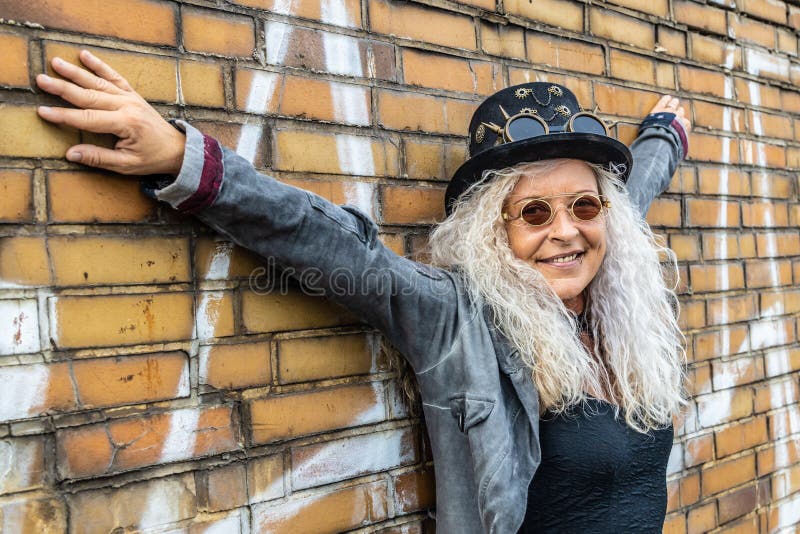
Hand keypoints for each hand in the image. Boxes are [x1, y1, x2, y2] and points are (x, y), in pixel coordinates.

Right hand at [36, 50, 185, 175]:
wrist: (178, 149)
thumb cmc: (153, 158)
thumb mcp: (127, 165)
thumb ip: (99, 158)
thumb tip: (70, 154)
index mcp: (125, 123)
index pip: (88, 118)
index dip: (63, 116)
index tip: (43, 112)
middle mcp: (127, 106)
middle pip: (89, 95)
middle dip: (63, 88)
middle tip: (41, 79)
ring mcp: (130, 98)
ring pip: (98, 82)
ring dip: (76, 72)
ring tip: (56, 62)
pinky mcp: (133, 94)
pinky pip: (114, 77)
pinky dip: (100, 65)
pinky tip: (85, 55)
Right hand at [649, 95, 691, 133]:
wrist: (662, 138)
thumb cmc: (651, 133)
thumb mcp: (646, 126)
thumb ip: (651, 123)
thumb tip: (649, 125)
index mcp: (658, 110)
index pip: (663, 101)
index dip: (666, 99)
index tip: (668, 97)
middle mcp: (669, 111)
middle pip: (674, 103)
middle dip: (674, 103)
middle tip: (675, 103)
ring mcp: (678, 116)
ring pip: (681, 110)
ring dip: (680, 112)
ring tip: (679, 114)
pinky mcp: (685, 123)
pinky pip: (686, 122)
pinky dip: (685, 124)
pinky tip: (684, 126)